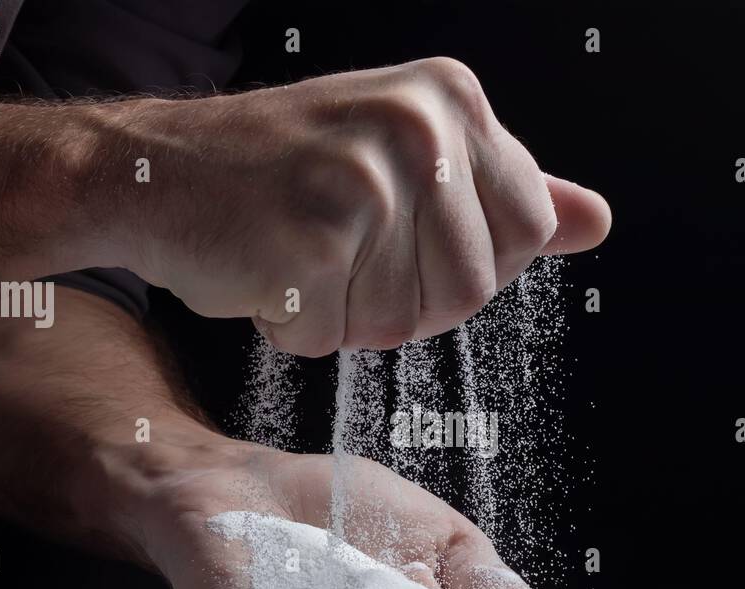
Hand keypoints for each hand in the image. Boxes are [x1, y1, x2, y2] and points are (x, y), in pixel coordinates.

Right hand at [103, 57, 610, 355]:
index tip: (403, 240)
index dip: (468, 264)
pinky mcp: (309, 238)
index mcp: (450, 98)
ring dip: (349, 316)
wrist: (149, 172)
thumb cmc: (280, 172)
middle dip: (407, 298)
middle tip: (340, 254)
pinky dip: (296, 326)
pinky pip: (334, 334)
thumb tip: (595, 220)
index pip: (527, 231)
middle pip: (472, 289)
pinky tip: (265, 271)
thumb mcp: (405, 156)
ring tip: (302, 257)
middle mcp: (416, 125)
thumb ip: (504, 189)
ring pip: (405, 322)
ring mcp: (363, 179)